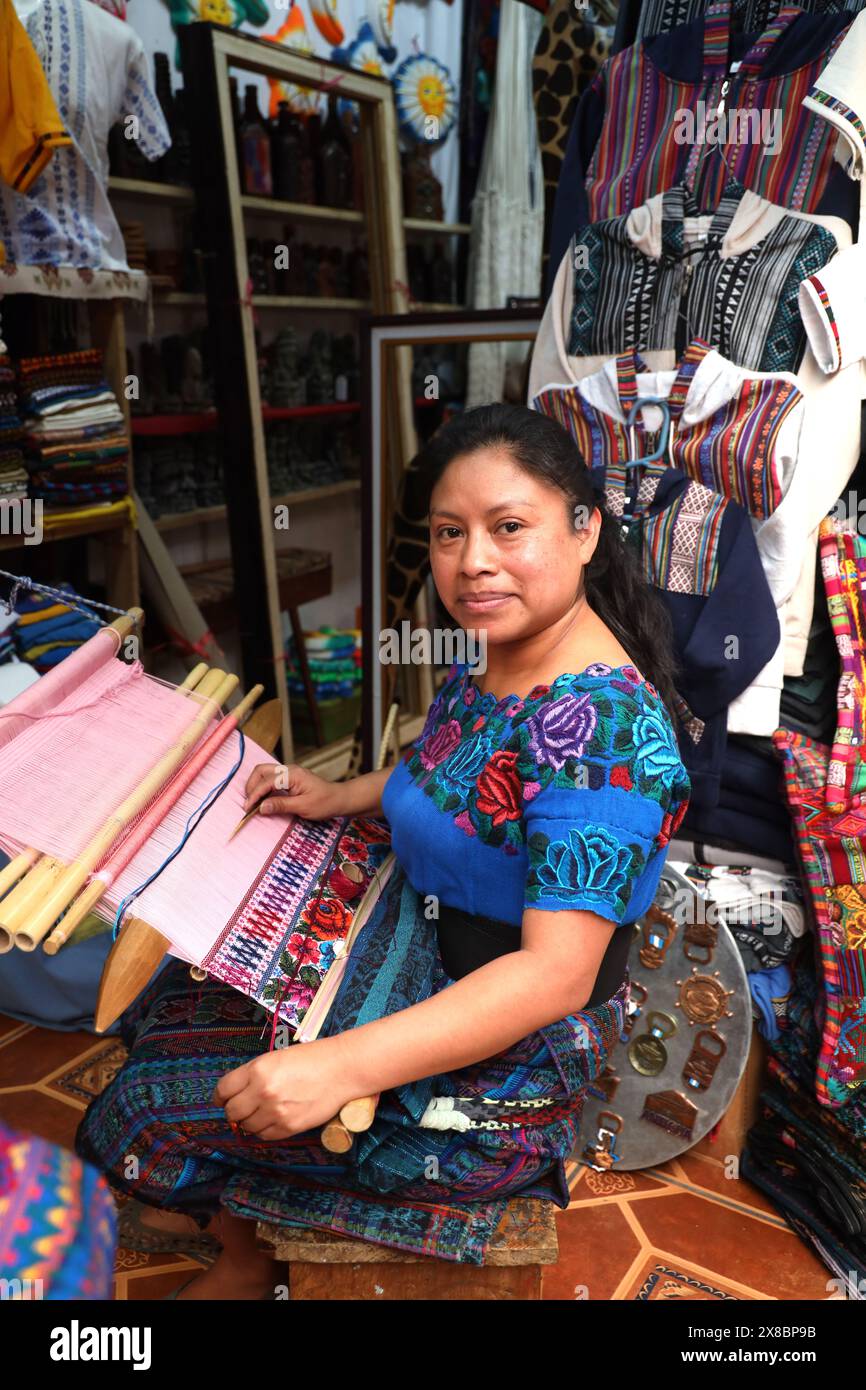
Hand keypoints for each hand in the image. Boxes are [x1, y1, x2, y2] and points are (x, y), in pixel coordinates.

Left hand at [213, 1039, 354, 1140]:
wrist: (342, 1069)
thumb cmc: (312, 1059)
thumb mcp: (276, 1058)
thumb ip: (254, 1075)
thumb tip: (236, 1094)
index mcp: (257, 1069)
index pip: (224, 1090)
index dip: (220, 1097)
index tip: (222, 1100)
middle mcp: (262, 1091)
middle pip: (232, 1111)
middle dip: (234, 1111)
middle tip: (241, 1108)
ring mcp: (275, 1111)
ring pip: (247, 1126)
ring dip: (250, 1122)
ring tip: (261, 1112)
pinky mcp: (289, 1127)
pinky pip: (264, 1136)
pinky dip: (264, 1130)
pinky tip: (273, 1120)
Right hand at [243, 762, 341, 819]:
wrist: (339, 799)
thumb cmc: (325, 803)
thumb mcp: (303, 807)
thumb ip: (281, 805)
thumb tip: (261, 807)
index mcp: (292, 774)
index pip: (266, 782)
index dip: (255, 795)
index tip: (248, 809)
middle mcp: (288, 769)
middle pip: (261, 770)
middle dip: (251, 785)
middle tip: (249, 803)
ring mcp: (288, 772)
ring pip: (264, 773)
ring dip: (256, 786)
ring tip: (253, 802)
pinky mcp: (289, 778)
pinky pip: (270, 778)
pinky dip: (263, 787)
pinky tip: (262, 799)